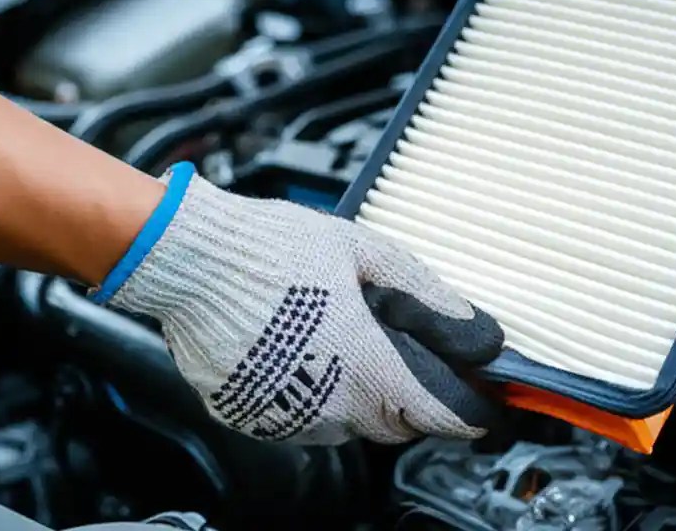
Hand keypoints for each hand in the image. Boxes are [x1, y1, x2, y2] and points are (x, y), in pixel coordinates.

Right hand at [93, 162, 504, 445]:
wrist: (191, 258)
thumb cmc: (270, 249)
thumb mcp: (365, 253)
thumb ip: (425, 295)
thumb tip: (474, 326)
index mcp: (363, 364)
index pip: (436, 415)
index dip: (468, 414)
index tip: (484, 410)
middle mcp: (325, 402)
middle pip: (394, 424)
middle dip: (410, 398)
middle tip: (404, 356)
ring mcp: (284, 415)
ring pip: (346, 425)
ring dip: (358, 396)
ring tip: (340, 340)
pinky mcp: (249, 417)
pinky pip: (299, 419)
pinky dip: (311, 395)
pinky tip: (300, 350)